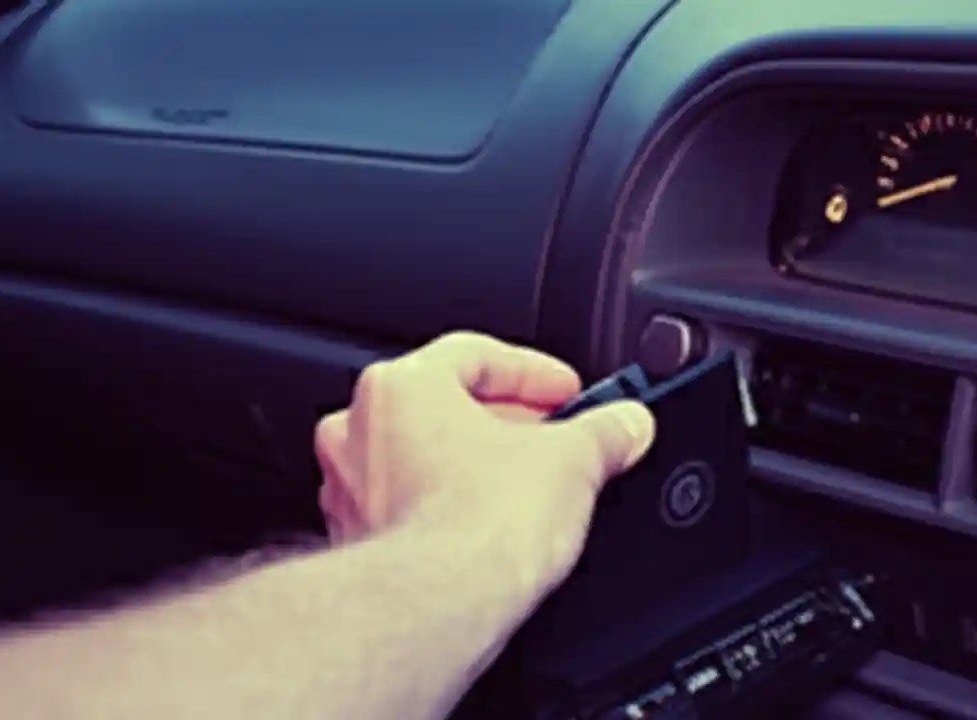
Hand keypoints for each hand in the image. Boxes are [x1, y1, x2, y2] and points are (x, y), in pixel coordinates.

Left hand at [314, 332, 655, 602]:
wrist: (438, 608)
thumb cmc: (478, 524)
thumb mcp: (573, 459)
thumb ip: (605, 431)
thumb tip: (627, 425)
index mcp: (402, 385)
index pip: (476, 354)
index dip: (535, 372)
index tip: (568, 392)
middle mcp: (359, 430)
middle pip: (446, 407)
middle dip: (508, 424)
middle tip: (556, 441)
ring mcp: (350, 490)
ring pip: (422, 459)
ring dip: (475, 469)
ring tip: (528, 491)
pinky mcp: (357, 544)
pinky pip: (410, 509)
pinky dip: (448, 513)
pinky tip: (490, 534)